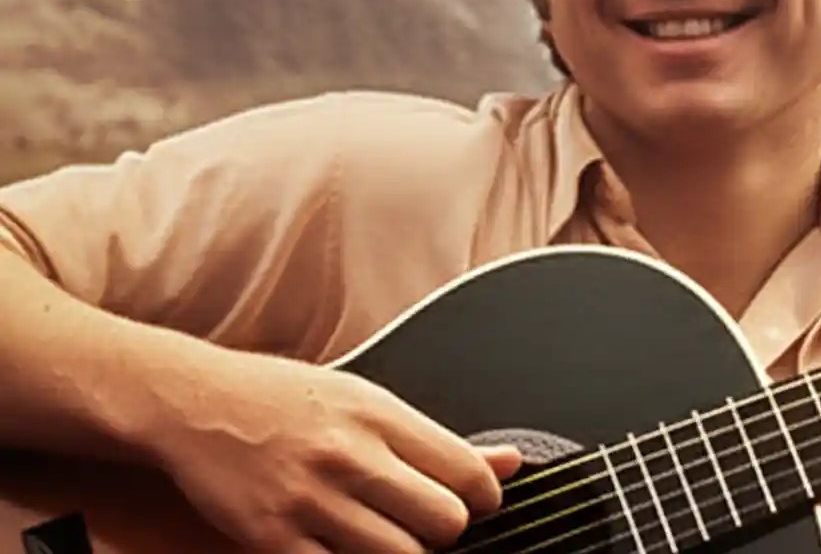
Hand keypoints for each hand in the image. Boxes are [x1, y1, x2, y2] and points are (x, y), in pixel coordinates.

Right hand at [139, 346, 521, 553]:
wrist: (194, 400)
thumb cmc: (281, 398)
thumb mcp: (366, 400)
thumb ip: (439, 439)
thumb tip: (510, 463)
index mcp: (380, 415)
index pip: (468, 473)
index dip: (483, 499)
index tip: (471, 503)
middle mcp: (351, 455)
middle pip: (444, 522)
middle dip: (444, 532)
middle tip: (421, 522)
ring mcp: (312, 499)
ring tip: (382, 534)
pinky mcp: (274, 538)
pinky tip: (343, 546)